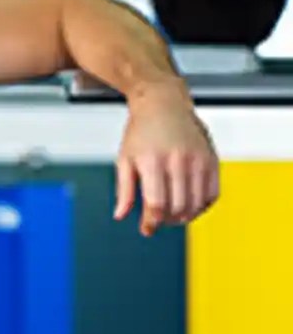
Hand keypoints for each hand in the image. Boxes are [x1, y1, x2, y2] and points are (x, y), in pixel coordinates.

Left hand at [114, 83, 218, 235]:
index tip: (147, 229)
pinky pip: (212, 194)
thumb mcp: (124, 159)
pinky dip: (202, 206)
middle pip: (177, 207)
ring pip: (196, 204)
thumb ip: (124, 190)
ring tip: (172, 215)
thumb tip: (120, 215)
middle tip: (158, 220)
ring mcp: (198, 160)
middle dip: (166, 221)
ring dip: (184, 217)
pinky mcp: (211, 160)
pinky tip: (190, 205)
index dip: (151, 222)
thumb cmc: (141, 131)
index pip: (156, 204)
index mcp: (152, 161)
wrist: (163, 104)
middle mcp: (177, 161)